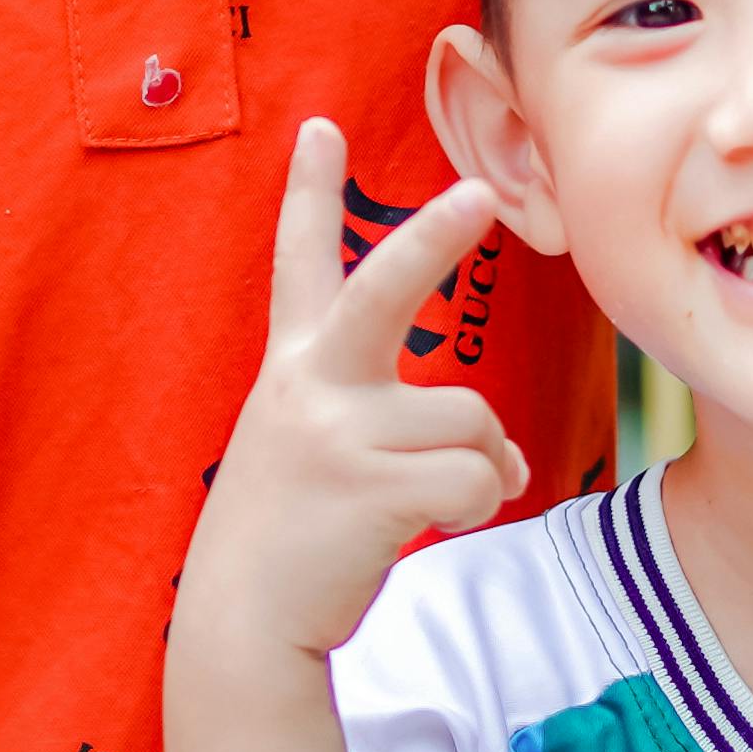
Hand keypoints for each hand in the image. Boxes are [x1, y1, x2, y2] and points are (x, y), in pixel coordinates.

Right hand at [174, 122, 528, 668]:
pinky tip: (436, 527)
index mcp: (294, 369)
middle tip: (479, 194)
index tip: (320, 128)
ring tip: (437, 501)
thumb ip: (387, 425)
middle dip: (436, 237)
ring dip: (485, 464)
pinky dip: (482, 503)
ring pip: (474, 420)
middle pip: (385, 288)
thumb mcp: (308, 449)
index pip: (299, 263)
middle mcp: (313, 387)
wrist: (241, 623)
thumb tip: (511, 453)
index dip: (308, 192)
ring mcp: (341, 435)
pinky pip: (480, 479)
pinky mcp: (375, 490)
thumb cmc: (289, 535)